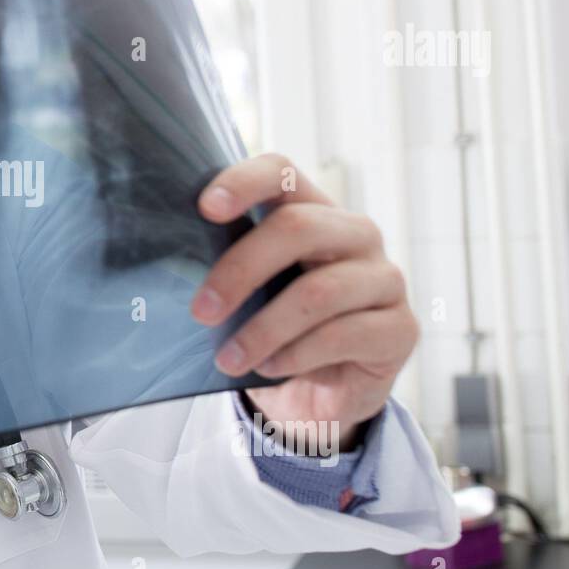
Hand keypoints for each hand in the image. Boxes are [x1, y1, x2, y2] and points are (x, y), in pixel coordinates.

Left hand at [190, 154, 417, 453]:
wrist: (321, 395)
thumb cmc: (277, 330)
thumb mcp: (249, 295)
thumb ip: (227, 270)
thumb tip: (167, 265)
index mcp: (313, 211)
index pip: (283, 173)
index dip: (245, 181)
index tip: (205, 207)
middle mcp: (355, 234)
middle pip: (297, 228)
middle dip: (240, 270)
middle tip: (201, 311)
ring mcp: (385, 279)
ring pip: (318, 291)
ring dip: (263, 329)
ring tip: (228, 359)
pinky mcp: (400, 329)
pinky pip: (342, 335)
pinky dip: (296, 355)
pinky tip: (269, 368)